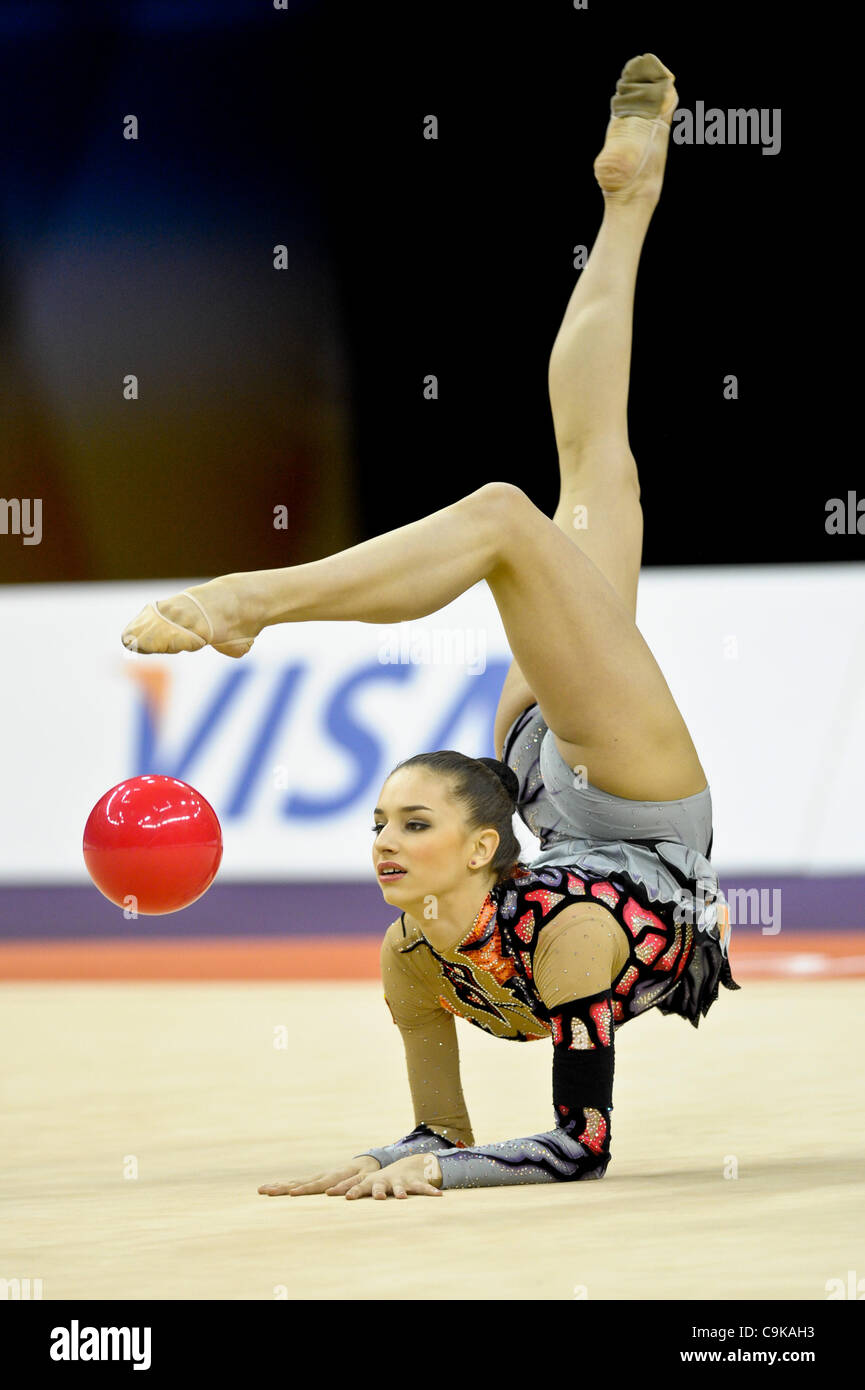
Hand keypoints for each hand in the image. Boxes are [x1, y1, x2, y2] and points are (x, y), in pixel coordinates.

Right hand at [258, 1154, 380, 1196]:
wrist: (367, 1161)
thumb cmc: (367, 1172)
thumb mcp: (364, 1179)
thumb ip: (351, 1185)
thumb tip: (336, 1193)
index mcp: (333, 1176)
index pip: (316, 1185)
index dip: (303, 1189)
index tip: (290, 1193)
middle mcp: (322, 1175)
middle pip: (299, 1182)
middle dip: (282, 1187)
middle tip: (264, 1190)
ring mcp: (317, 1176)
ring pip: (295, 1181)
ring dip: (279, 1185)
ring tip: (263, 1189)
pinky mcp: (316, 1178)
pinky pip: (299, 1182)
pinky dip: (286, 1184)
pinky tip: (275, 1187)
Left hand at [329, 1153, 442, 1199]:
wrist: (407, 1166)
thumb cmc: (381, 1180)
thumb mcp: (367, 1183)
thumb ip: (349, 1187)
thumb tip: (324, 1192)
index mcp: (371, 1183)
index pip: (358, 1187)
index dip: (351, 1192)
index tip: (344, 1198)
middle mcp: (385, 1182)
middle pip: (378, 1188)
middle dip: (377, 1192)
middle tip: (376, 1198)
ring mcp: (400, 1182)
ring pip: (400, 1188)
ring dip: (400, 1192)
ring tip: (402, 1197)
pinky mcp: (415, 1183)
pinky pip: (423, 1188)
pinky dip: (430, 1192)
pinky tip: (438, 1196)